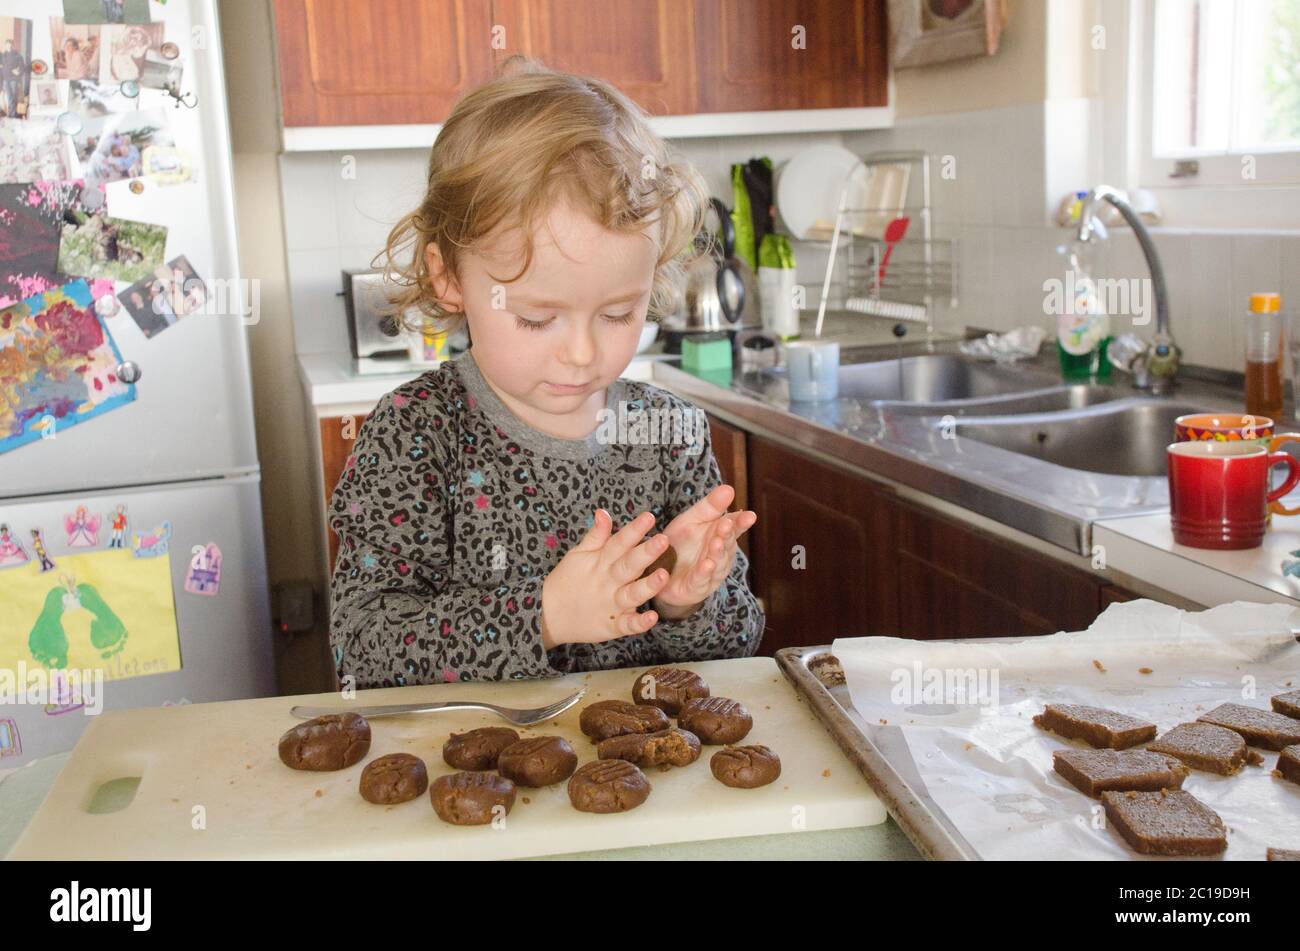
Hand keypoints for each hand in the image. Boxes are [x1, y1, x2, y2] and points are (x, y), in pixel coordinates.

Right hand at [539, 509, 671, 648]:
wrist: (548, 616)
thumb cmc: (567, 581)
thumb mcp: (578, 555)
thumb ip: (596, 536)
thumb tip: (604, 512)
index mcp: (600, 562)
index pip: (618, 543)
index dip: (633, 530)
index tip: (649, 517)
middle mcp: (608, 582)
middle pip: (628, 565)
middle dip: (646, 553)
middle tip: (663, 540)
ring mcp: (611, 605)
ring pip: (632, 594)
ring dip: (647, 586)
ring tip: (663, 575)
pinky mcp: (612, 626)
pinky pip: (627, 625)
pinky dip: (639, 623)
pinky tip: (652, 617)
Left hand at [653, 484, 756, 619]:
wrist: (660, 572)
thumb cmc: (681, 544)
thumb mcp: (692, 520)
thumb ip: (710, 506)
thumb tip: (729, 488)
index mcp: (721, 536)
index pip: (734, 528)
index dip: (740, 522)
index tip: (749, 515)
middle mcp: (720, 555)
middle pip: (726, 544)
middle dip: (726, 535)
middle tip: (726, 524)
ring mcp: (710, 573)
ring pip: (716, 562)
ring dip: (717, 553)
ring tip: (717, 543)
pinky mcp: (696, 587)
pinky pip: (701, 580)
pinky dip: (704, 573)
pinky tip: (706, 565)